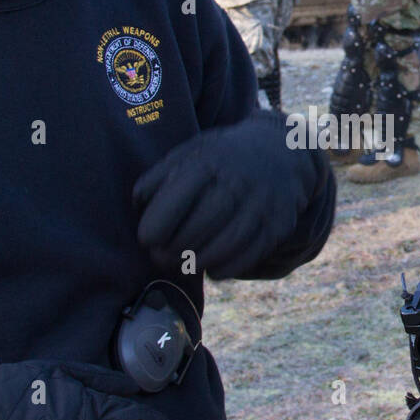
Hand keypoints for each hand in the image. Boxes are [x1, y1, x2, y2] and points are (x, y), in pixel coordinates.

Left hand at [133, 110, 327, 279]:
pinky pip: (245, 259)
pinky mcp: (277, 225)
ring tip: (185, 263)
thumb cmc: (221, 157)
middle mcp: (234, 183)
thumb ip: (158, 178)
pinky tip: (212, 266)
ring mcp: (259, 205)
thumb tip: (138, 209)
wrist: (280, 150)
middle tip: (163, 257)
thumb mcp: (188, 153)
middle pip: (193, 233)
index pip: (169, 209)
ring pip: (220, 250)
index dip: (152, 232)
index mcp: (205, 163)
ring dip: (195, 263)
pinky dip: (223, 270)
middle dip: (170, 253)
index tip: (148, 238)